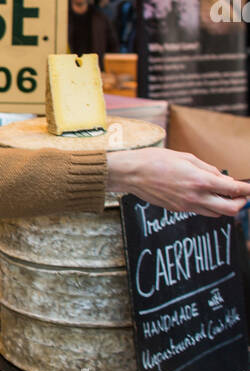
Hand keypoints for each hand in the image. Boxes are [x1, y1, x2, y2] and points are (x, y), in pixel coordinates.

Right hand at [106, 148, 249, 217]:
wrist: (131, 174)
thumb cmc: (155, 160)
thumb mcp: (185, 157)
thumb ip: (207, 168)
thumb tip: (222, 178)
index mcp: (200, 180)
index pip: (233, 190)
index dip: (247, 190)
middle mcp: (195, 197)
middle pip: (230, 209)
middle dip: (241, 203)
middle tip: (242, 196)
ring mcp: (186, 206)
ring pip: (216, 213)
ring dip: (225, 206)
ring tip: (224, 195)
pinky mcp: (178, 209)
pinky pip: (201, 211)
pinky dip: (209, 206)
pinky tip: (205, 195)